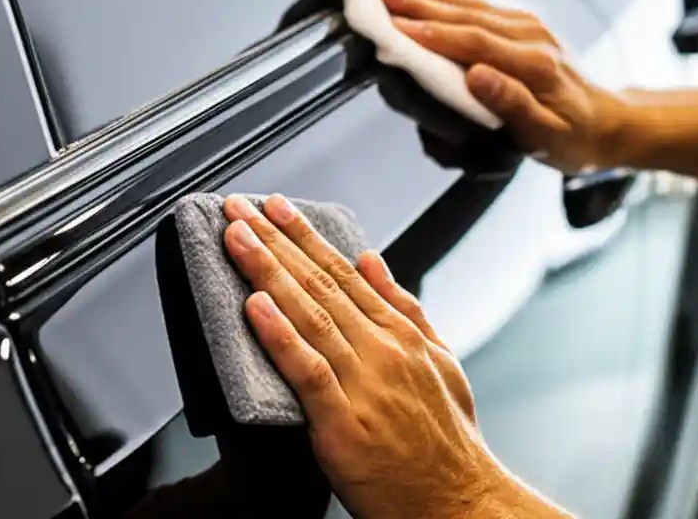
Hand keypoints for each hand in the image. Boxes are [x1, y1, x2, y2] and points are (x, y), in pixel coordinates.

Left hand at [222, 194, 567, 518]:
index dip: (304, 236)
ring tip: (237, 239)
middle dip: (275, 240)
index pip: (344, 272)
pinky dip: (280, 334)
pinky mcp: (344, 422)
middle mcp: (383, 350)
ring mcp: (365, 383)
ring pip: (309, 314)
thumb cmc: (447, 444)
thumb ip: (406, 309)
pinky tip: (255, 305)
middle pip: (320, 282)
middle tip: (239, 208)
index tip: (275, 209)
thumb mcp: (442, 364)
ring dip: (268, 271)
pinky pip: (306, 370)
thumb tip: (374, 261)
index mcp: (402, 335)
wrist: (460, 503)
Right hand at [375, 0, 629, 172]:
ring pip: (468, 3)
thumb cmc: (574, 137)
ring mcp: (525, 25)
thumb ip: (512, 105)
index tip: (397, 24)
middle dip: (418, 1)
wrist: (606, 123)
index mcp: (533, 64)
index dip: (433, 32)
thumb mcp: (548, 136)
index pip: (474, 42)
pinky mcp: (520, 23)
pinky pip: (477, 3)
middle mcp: (529, 35)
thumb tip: (477, 76)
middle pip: (465, 14)